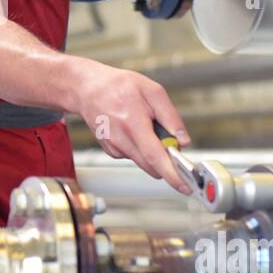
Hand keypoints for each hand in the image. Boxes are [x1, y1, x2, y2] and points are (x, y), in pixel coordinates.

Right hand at [72, 62, 193, 193]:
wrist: (87, 89)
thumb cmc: (118, 86)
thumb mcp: (152, 91)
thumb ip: (170, 116)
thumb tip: (183, 140)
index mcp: (133, 122)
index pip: (155, 157)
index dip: (172, 174)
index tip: (185, 186)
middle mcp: (120, 139)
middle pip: (151, 166)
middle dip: (166, 162)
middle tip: (170, 142)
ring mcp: (113, 147)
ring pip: (143, 161)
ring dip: (152, 151)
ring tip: (144, 125)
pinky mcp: (110, 150)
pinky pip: (133, 156)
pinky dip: (140, 147)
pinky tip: (132, 129)